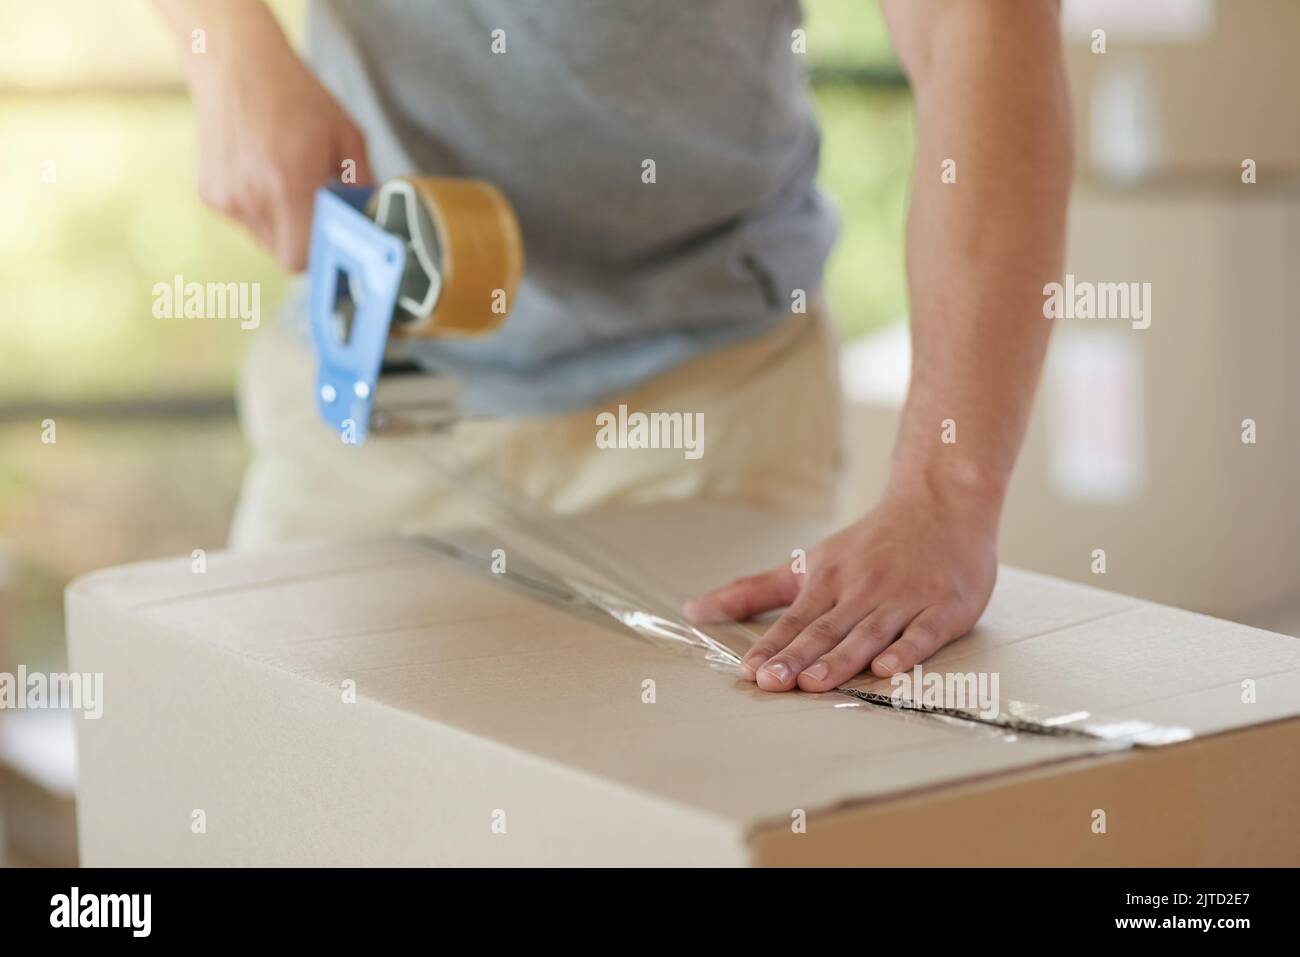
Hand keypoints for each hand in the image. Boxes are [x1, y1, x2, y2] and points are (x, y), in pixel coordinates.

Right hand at [186, 16, 372, 269]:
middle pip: (285, 255)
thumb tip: (373, 226)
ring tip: (288, 181)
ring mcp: (226, 197)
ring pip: (266, 240)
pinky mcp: (210, 194)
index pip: (301, 258)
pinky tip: (264, 172)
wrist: (237, 64)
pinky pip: (245, 221)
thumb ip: (363, 188)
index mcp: (289, 185)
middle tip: (317, 210)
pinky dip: (260, 208)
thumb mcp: (347, 138)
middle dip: (307, 241)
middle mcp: (252, 196)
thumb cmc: (298, 98)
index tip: (334, 242)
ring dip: (284, 224)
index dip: (320, 255)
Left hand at [684, 485, 998, 691]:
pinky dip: (906, 650)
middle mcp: (861, 591)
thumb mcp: (807, 563)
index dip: (771, 647)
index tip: (749, 672)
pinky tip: (887, 668)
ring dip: (841, 659)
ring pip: (867, 633)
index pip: (793, 621)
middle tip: (772, 683)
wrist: (941, 503)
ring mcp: (902, 600)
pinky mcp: (943, 609)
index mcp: (827, 582)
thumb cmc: (870, 543)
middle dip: (797, 658)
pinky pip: (923, 633)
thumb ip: (753, 591)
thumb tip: (695, 609)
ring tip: (815, 682)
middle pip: (825, 629)